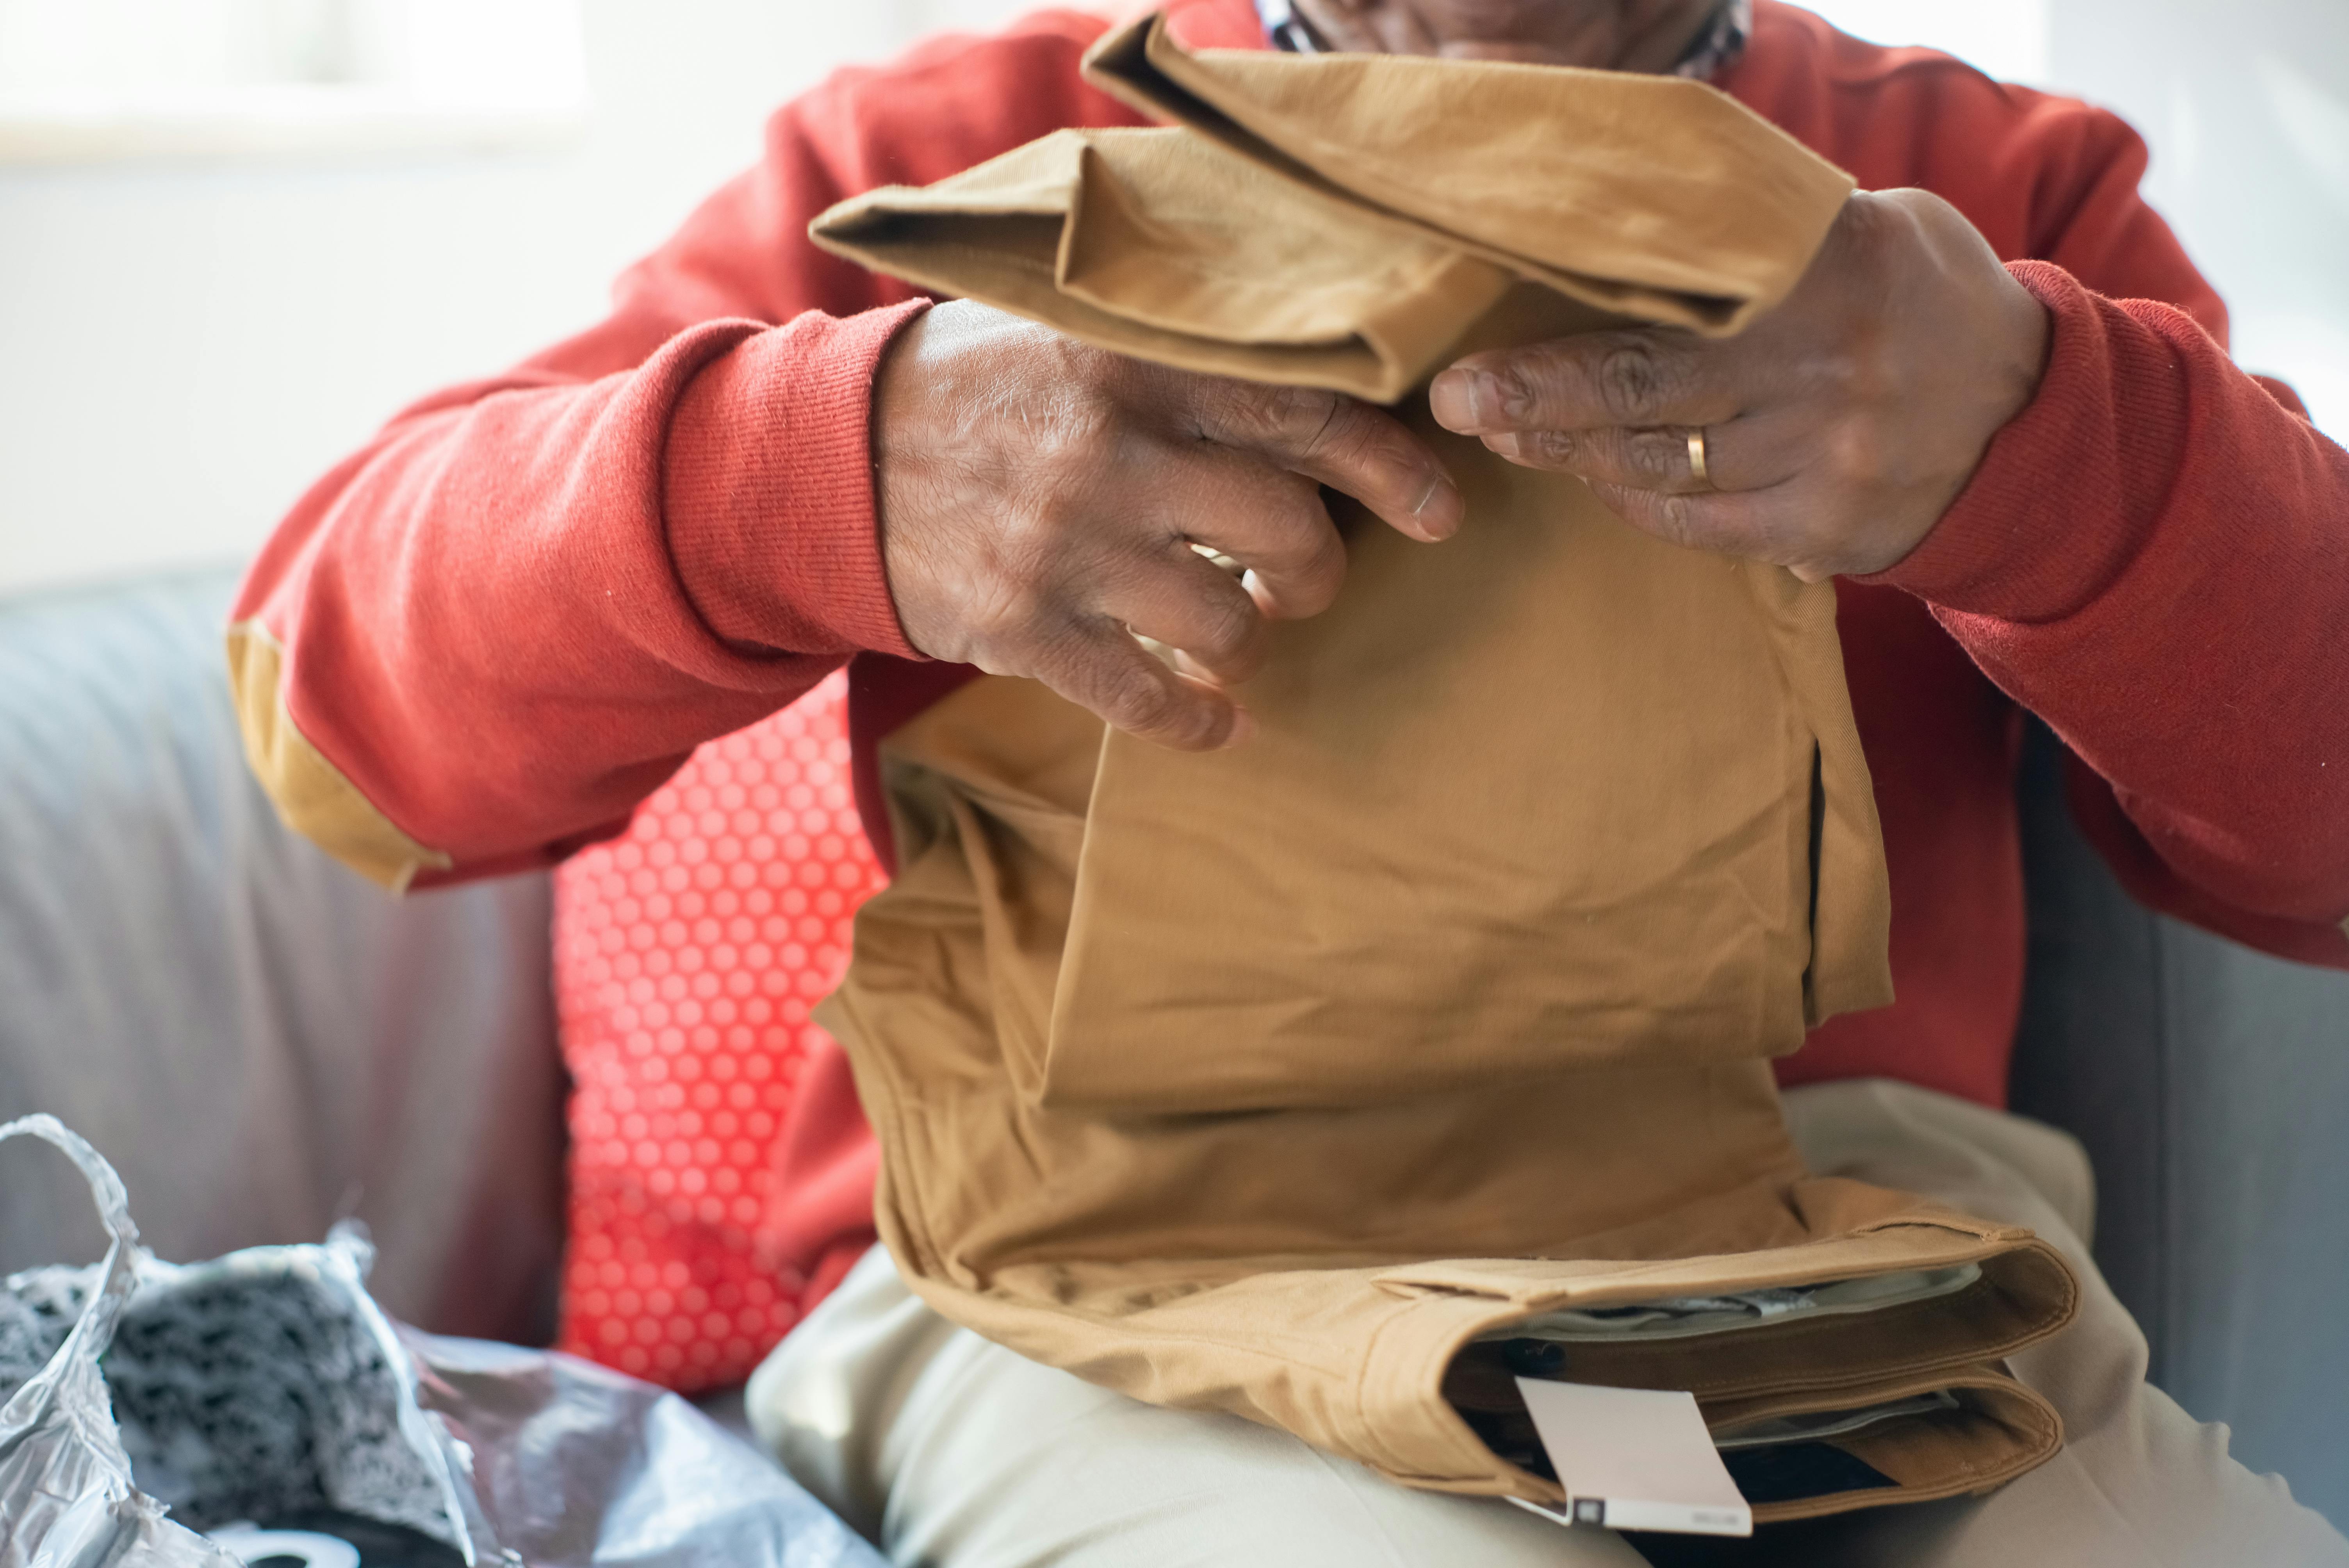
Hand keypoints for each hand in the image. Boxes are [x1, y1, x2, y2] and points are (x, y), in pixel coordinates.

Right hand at [874, 300, 1463, 748]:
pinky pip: (1148, 701)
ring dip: (1253, 642)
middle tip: (1302, 576)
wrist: (823, 460)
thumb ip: (1178, 344)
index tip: (1440, 507)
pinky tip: (1213, 718)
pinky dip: (1198, 721)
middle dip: (1317, 569)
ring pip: (1228, 624)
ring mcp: (1064, 548)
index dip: (1388, 463)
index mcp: (1133, 366)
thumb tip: (1317, 365)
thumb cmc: (974, 388)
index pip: (1302, 410)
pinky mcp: (1021, 630)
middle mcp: (1109, 454)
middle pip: (1288, 529)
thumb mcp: (1068, 329)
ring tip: (1238, 633)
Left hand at [1427, 189, 2049, 580]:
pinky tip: (1595, 478)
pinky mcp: (1828, 529)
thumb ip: (1765, 234)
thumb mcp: (1867, 230)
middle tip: (1458, 402)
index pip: (1673, 308)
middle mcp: (1828, 373)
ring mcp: (1828, 460)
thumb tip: (1639, 222)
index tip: (1482, 351)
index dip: (1567, 338)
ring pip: (1662, 465)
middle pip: (1647, 395)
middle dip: (1538, 404)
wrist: (2035, 418)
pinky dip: (1639, 501)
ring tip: (1505, 434)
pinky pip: (1701, 525)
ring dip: (1571, 454)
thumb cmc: (1923, 301)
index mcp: (1836, 277)